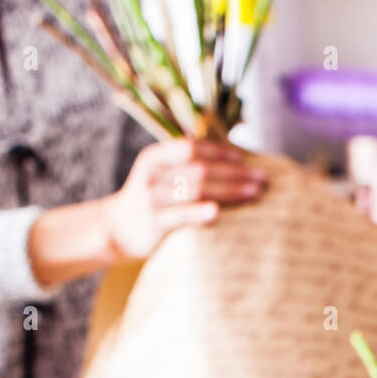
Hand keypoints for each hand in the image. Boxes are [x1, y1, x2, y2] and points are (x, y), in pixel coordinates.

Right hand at [101, 137, 266, 260]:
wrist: (113, 230)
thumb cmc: (148, 203)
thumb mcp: (158, 176)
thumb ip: (183, 167)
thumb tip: (229, 160)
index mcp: (156, 157)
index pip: (192, 147)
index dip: (220, 151)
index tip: (244, 157)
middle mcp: (154, 174)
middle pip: (200, 169)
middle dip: (235, 172)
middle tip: (262, 178)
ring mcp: (153, 198)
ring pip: (195, 190)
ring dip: (229, 190)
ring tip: (254, 193)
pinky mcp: (154, 222)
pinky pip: (180, 216)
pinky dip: (199, 213)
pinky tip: (217, 212)